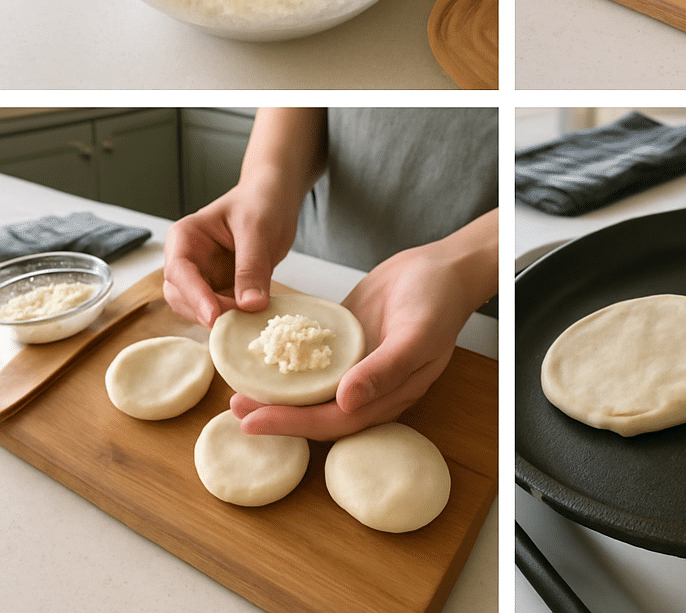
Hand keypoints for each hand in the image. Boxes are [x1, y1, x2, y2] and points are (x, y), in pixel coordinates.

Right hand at [162, 182, 298, 327]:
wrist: (275, 198)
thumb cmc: (260, 202)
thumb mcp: (257, 230)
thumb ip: (252, 266)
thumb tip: (250, 305)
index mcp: (185, 237)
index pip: (179, 271)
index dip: (194, 296)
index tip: (213, 316)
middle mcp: (188, 260)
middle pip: (181, 296)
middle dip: (207, 311)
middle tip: (239, 320)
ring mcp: (204, 276)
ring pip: (199, 309)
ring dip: (221, 318)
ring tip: (250, 318)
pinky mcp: (223, 288)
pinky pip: (223, 310)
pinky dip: (235, 317)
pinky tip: (254, 317)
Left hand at [233, 209, 497, 440]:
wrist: (444, 266)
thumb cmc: (438, 301)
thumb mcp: (416, 335)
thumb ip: (385, 370)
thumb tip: (346, 402)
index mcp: (388, 394)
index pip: (334, 421)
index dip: (294, 424)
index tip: (255, 422)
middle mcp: (369, 386)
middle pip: (316, 410)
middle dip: (276, 412)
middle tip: (236, 408)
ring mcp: (356, 361)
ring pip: (311, 386)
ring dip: (277, 390)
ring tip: (239, 388)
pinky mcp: (347, 338)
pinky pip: (312, 354)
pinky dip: (287, 358)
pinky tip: (262, 354)